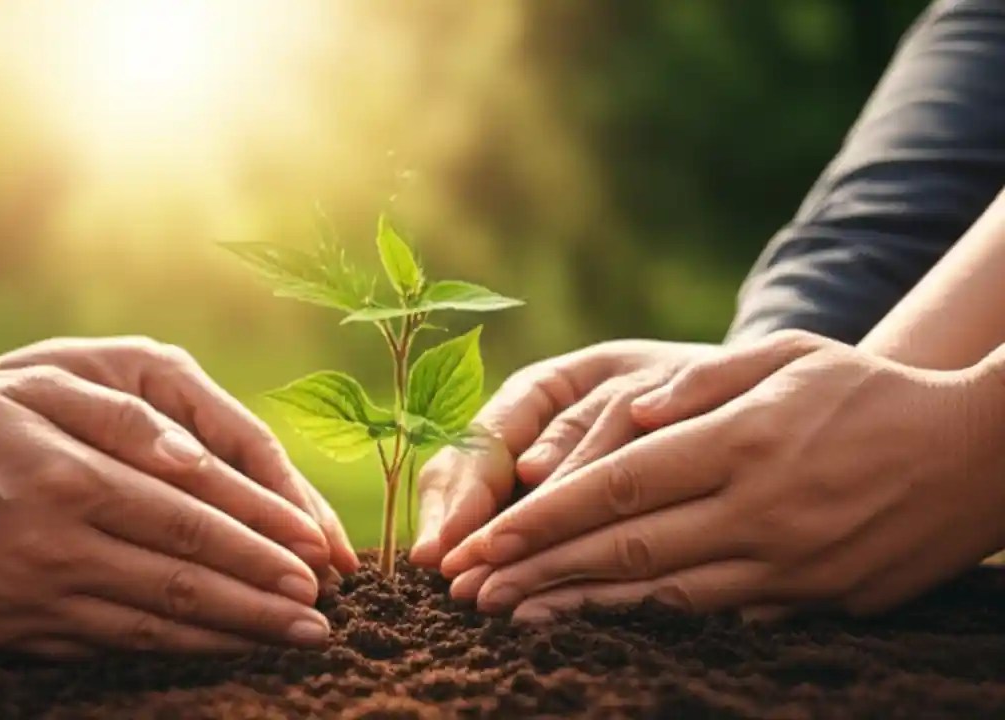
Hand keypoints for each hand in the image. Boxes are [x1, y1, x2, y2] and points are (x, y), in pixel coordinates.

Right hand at [0, 368, 334, 658]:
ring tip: (283, 642)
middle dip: (262, 603)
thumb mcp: (35, 392)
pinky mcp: (10, 641)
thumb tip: (199, 460)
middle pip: (184, 585)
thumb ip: (123, 422)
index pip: (190, 521)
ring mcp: (30, 605)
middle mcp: (55, 550)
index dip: (259, 543)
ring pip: (152, 630)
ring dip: (227, 639)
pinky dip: (167, 654)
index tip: (313, 560)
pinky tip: (206, 652)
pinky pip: (106, 652)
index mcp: (69, 480)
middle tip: (321, 619)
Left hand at [446, 331, 1004, 620]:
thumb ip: (697, 385)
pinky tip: (601, 626)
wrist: (978, 454)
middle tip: (472, 594)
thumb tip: (623, 416)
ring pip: (663, 595)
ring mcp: (788, 563)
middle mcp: (758, 509)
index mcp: (741, 440)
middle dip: (539, 573)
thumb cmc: (867, 392)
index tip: (485, 540)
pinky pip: (719, 614)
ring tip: (515, 619)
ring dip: (581, 608)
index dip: (543, 518)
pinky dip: (653, 621)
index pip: (619, 485)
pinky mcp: (815, 598)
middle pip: (626, 548)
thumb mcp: (787, 356)